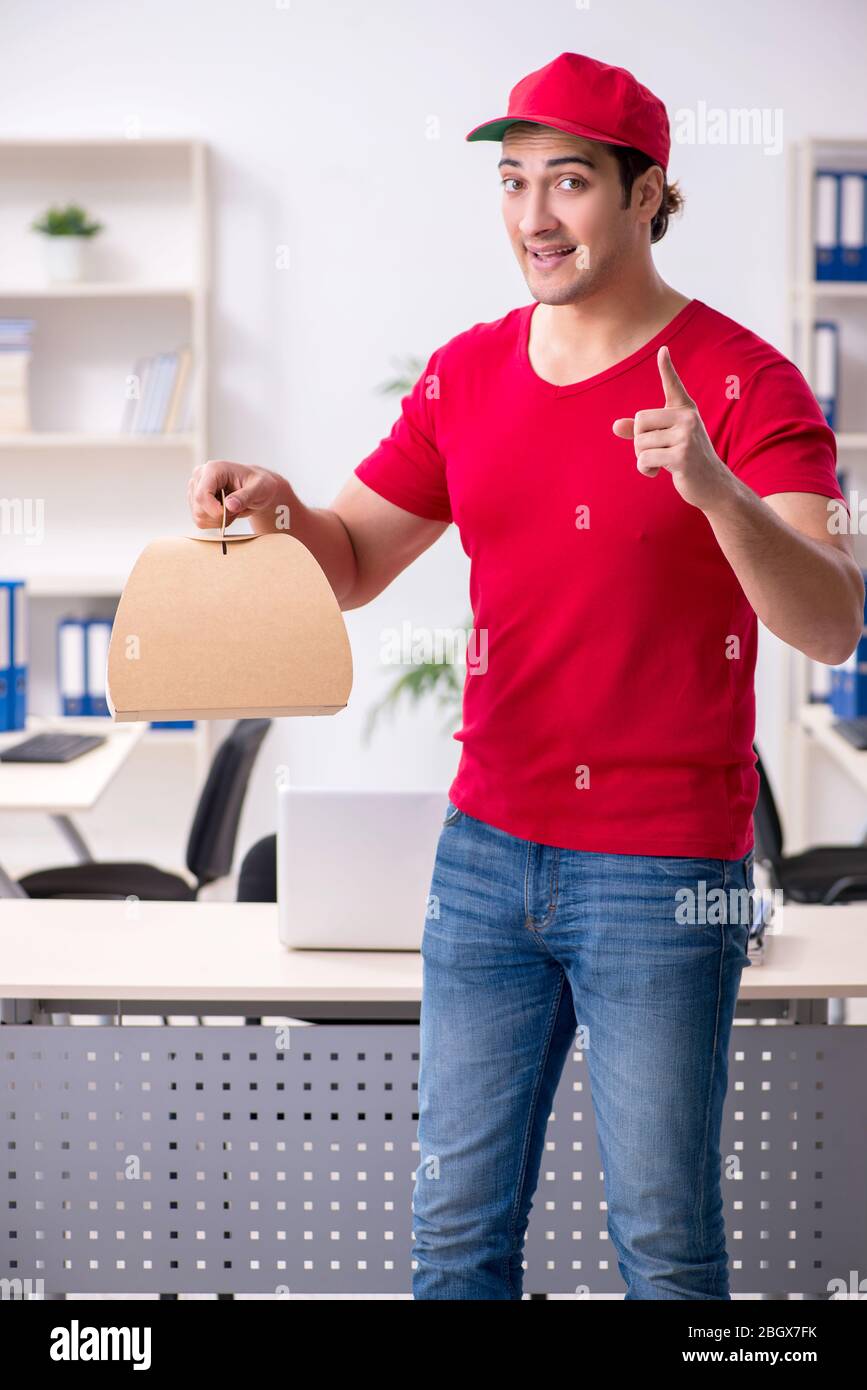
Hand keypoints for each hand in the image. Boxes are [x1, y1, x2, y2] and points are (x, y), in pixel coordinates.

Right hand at [187, 459, 282, 527]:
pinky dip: (215, 522)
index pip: (201, 495)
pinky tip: (226, 512)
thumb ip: (245, 496)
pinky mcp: (196, 501)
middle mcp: (200, 477)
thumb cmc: (260, 484)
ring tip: (232, 510)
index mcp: (213, 469)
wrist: (257, 488)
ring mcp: (196, 489)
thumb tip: (229, 505)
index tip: (231, 513)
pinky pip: (200, 521)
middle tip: (237, 510)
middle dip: (220, 516)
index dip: (214, 510)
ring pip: (199, 517)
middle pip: (199, 509)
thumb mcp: (259, 489)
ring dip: (218, 521)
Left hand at [611, 346, 731, 510]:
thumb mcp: (664, 442)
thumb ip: (640, 432)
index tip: (663, 351)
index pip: (672, 385)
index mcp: (685, 411)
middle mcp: (687, 418)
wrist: (713, 485)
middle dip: (638, 441)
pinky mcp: (682, 456)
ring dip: (642, 458)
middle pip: (639, 421)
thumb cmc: (686, 460)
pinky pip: (645, 459)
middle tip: (656, 452)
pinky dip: (645, 469)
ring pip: (639, 443)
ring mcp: (686, 436)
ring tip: (660, 463)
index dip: (667, 368)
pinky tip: (657, 473)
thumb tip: (614, 426)